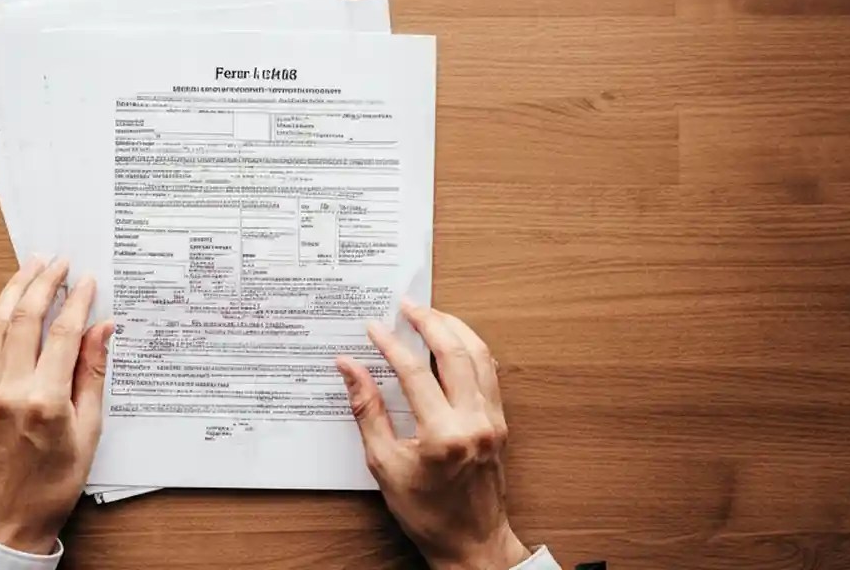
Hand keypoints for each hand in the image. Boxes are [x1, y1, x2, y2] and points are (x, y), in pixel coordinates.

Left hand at [0, 257, 112, 553]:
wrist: (7, 520)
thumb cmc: (53, 485)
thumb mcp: (88, 432)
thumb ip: (92, 375)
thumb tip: (102, 330)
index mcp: (44, 401)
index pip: (63, 333)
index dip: (78, 301)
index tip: (89, 280)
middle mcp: (10, 390)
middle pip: (26, 319)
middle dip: (43, 283)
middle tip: (58, 260)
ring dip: (14, 291)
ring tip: (30, 266)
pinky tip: (8, 304)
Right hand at [336, 302, 529, 569]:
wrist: (472, 543)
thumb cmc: (427, 513)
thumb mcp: (385, 465)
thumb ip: (367, 411)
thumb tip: (349, 369)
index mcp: (443, 435)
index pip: (413, 372)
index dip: (390, 344)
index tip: (373, 328)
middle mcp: (474, 422)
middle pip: (454, 352)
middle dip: (429, 321)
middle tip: (406, 305)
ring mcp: (492, 421)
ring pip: (479, 356)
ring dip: (455, 328)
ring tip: (431, 314)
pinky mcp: (500, 423)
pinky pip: (489, 373)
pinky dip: (472, 350)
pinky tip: (455, 341)